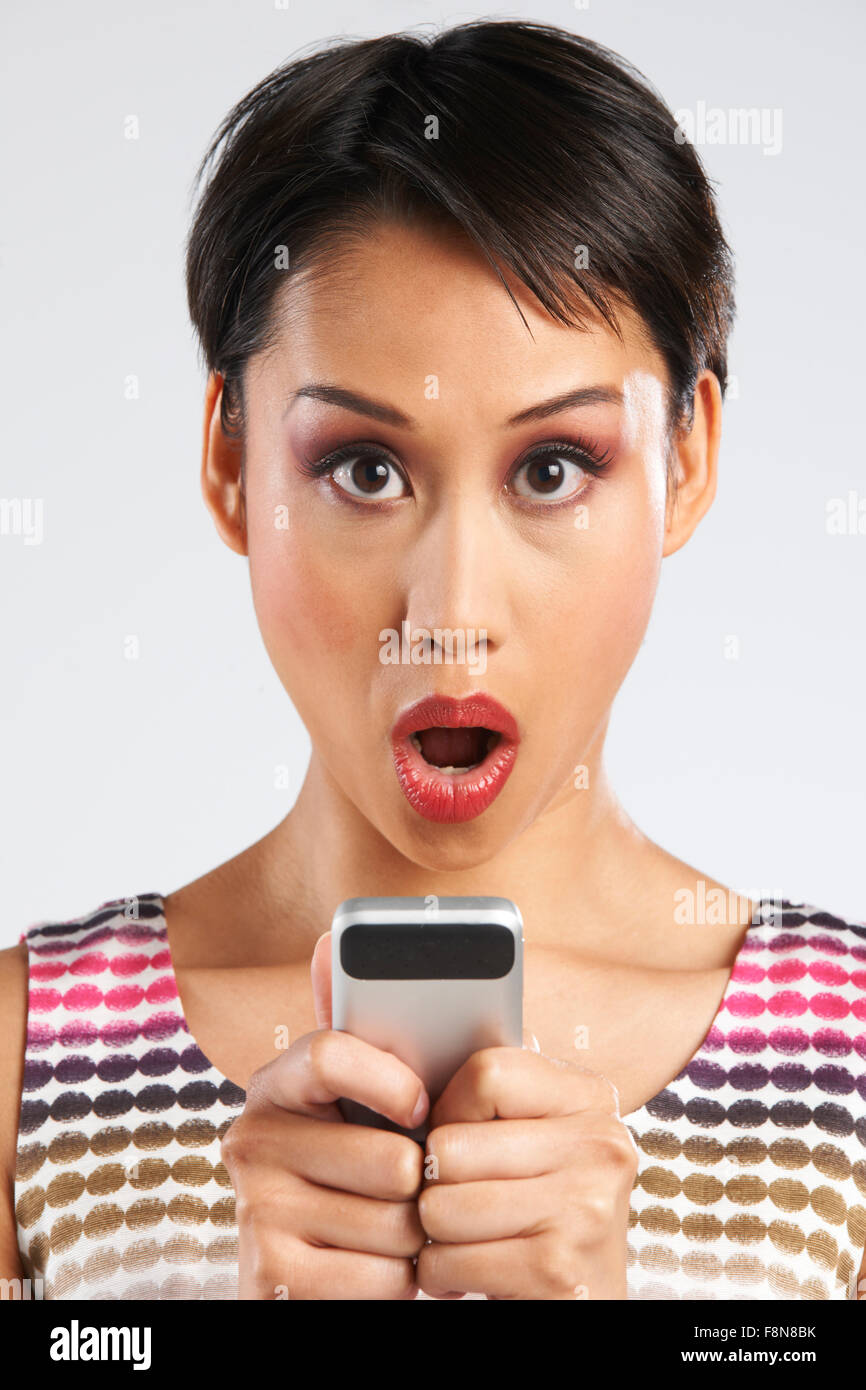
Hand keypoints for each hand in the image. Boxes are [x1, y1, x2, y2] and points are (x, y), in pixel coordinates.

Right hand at [220, 933, 427, 1298]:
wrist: (317, 1283)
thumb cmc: (361, 1175)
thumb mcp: (364, 1102)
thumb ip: (361, 1028)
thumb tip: (326, 940)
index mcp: (276, 1083)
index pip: (328, 1053)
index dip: (391, 1081)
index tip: (422, 1106)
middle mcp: (251, 1140)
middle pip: (387, 1156)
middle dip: (421, 1183)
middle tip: (411, 1189)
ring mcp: (256, 1212)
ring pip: (395, 1221)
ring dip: (415, 1238)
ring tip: (396, 1231)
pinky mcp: (271, 1279)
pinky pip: (383, 1278)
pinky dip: (399, 1285)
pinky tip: (377, 1271)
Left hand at [416, 1047, 637, 1299]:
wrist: (586, 1300)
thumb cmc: (547, 1213)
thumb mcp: (539, 1138)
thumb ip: (494, 1101)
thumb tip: (411, 1087)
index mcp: (590, 1098)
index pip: (487, 1074)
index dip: (450, 1109)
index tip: (456, 1138)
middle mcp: (597, 1147)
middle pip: (451, 1146)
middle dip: (434, 1184)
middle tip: (459, 1201)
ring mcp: (582, 1208)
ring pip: (439, 1207)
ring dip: (434, 1235)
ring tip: (465, 1238)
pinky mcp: (555, 1269)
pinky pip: (446, 1261)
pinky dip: (441, 1275)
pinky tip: (469, 1272)